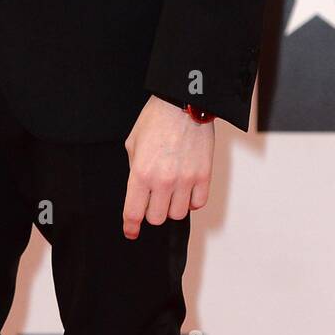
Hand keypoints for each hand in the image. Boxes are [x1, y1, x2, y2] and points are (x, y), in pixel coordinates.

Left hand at [122, 95, 214, 238]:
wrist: (184, 102)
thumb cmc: (156, 118)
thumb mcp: (133, 142)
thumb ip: (134, 169)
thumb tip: (139, 190)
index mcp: (141, 173)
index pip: (133, 212)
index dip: (131, 226)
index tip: (131, 232)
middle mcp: (163, 181)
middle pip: (156, 218)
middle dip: (152, 212)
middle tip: (152, 200)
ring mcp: (185, 180)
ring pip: (177, 213)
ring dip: (171, 206)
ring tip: (170, 192)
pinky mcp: (203, 176)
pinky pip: (198, 203)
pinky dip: (191, 201)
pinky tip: (186, 190)